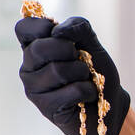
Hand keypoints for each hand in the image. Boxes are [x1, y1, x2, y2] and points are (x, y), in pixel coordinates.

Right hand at [15, 15, 129, 134]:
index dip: (43, 26)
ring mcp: (34, 89)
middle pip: (39, 49)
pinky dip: (88, 90)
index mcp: (33, 48)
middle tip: (80, 59)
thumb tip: (57, 31)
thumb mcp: (91, 42)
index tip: (62, 36)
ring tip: (85, 79)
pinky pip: (72, 91)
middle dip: (68, 50)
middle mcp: (28, 68)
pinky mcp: (46, 108)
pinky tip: (88, 95)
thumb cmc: (96, 71)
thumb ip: (77, 27)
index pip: (23, 28)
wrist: (111, 103)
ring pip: (58, 71)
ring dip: (82, 72)